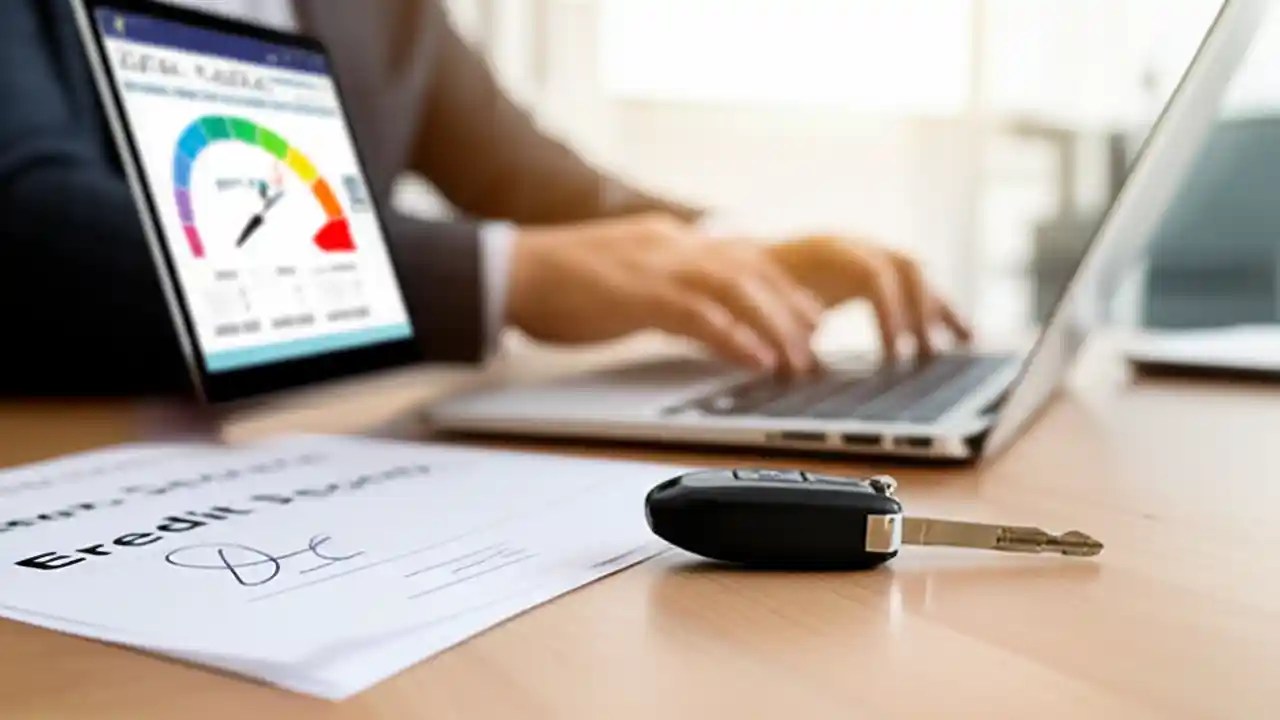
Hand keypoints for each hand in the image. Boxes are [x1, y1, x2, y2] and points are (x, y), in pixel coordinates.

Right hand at [505, 213, 968, 373]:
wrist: (510, 270)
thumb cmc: (559, 283)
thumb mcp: (628, 279)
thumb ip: (667, 290)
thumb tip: (699, 316)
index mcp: (674, 241)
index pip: (746, 260)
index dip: (785, 292)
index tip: (811, 320)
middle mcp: (676, 245)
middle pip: (755, 271)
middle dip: (793, 311)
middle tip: (817, 348)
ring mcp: (659, 265)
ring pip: (740, 289)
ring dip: (776, 327)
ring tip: (799, 362)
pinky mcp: (639, 293)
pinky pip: (701, 315)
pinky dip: (735, 338)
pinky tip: (758, 361)